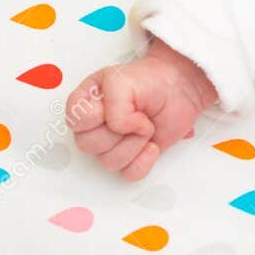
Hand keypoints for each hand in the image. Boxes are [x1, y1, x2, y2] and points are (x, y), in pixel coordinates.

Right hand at [65, 38, 219, 180]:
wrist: (178, 90)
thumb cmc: (150, 80)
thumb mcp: (123, 81)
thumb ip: (114, 106)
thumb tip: (118, 129)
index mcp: (85, 102)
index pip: (76, 122)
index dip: (99, 117)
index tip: (120, 103)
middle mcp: (95, 125)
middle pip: (88, 145)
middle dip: (118, 132)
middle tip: (136, 116)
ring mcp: (112, 143)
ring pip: (108, 162)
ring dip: (133, 144)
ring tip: (144, 126)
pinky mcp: (131, 157)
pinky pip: (128, 173)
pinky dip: (143, 160)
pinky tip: (151, 144)